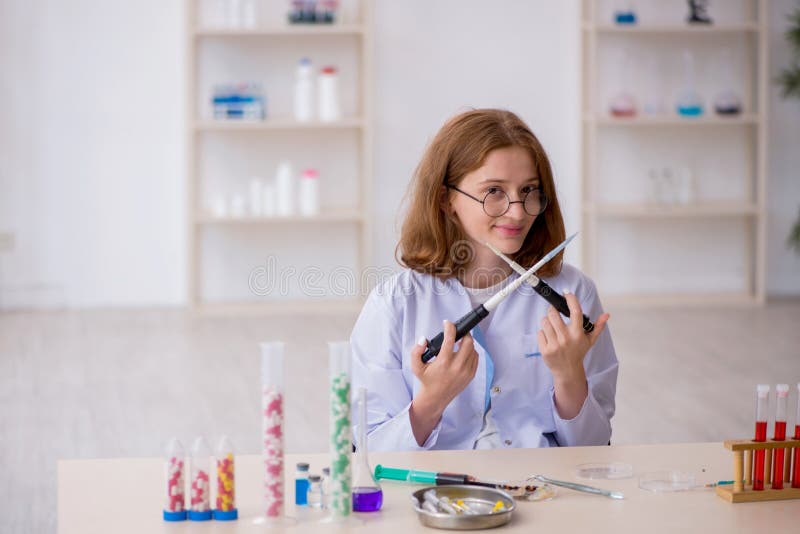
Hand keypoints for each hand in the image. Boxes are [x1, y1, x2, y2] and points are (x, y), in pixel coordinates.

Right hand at [408, 320, 478, 444]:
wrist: (436, 398)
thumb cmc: (426, 380)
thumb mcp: (416, 366)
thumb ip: (416, 351)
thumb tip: (423, 339)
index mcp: (443, 363)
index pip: (450, 339)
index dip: (449, 327)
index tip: (447, 323)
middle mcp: (456, 367)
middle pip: (468, 342)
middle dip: (464, 333)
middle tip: (458, 332)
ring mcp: (465, 372)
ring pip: (473, 349)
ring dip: (467, 343)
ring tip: (459, 342)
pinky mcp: (471, 375)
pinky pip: (475, 358)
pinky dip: (471, 352)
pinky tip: (464, 352)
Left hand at [537, 290, 608, 418]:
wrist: (568, 370)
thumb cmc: (578, 352)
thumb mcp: (590, 340)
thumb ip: (598, 326)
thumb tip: (606, 315)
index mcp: (578, 334)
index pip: (575, 312)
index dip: (571, 300)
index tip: (567, 293)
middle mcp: (566, 338)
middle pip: (553, 314)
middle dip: (552, 310)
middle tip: (553, 312)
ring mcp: (555, 344)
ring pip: (544, 322)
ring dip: (546, 321)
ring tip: (551, 326)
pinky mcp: (545, 350)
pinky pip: (540, 333)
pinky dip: (543, 333)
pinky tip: (548, 337)